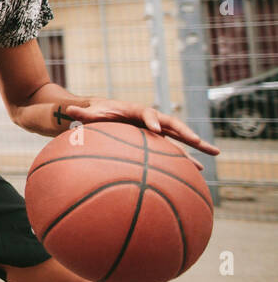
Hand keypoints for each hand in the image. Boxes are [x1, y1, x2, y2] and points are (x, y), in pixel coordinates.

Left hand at [60, 99, 221, 165]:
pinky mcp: (160, 142)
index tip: (155, 130)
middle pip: (172, 124)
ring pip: (180, 138)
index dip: (152, 120)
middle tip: (196, 141)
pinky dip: (188, 159)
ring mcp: (158, 130)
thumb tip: (67, 109)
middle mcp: (151, 119)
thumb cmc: (98, 114)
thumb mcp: (90, 114)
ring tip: (215, 154)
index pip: (147, 113)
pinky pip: (176, 150)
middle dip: (185, 132)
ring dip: (197, 145)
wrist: (107, 115)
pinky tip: (201, 171)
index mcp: (136, 111)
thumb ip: (83, 113)